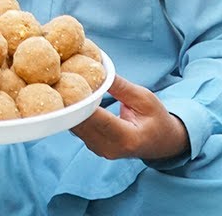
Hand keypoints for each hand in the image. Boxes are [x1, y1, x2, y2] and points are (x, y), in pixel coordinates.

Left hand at [69, 76, 189, 161]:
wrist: (162, 143)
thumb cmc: (156, 119)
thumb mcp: (144, 98)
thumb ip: (120, 86)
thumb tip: (99, 70)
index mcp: (127, 138)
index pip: (98, 119)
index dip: (82, 102)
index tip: (69, 84)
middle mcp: (110, 148)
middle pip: (82, 124)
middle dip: (71, 103)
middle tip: (59, 81)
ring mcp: (100, 150)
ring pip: (76, 127)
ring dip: (70, 108)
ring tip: (61, 87)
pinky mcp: (93, 147)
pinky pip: (78, 129)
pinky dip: (74, 114)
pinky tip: (70, 99)